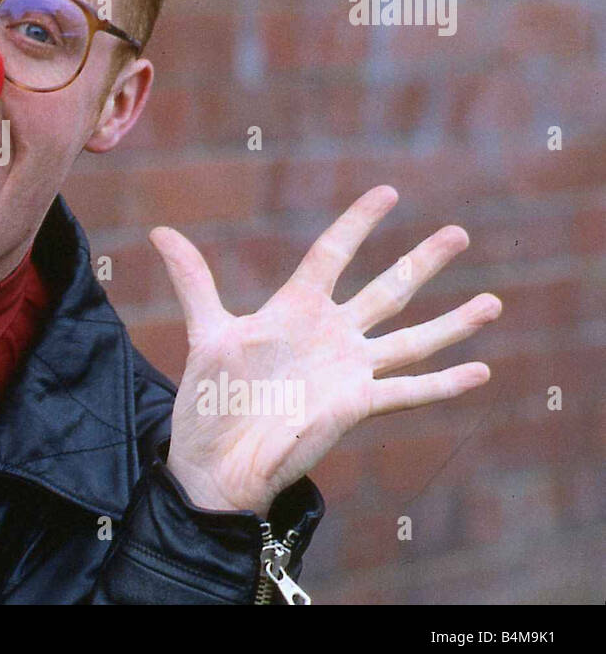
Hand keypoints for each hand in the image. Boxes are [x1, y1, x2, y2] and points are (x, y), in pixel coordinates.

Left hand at [153, 186, 499, 516]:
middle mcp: (328, 335)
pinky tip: (481, 371)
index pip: (331, 255)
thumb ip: (193, 281)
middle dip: (421, 262)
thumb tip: (160, 230)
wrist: (213, 461)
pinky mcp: (355, 407)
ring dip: (451, 322)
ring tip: (494, 301)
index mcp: (293, 310)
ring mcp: (346, 371)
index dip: (357, 223)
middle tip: (459, 233)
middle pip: (385, 290)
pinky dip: (443, 384)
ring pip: (410, 339)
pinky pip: (407, 392)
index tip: (387, 192)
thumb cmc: (209, 398)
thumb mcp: (205, 332)